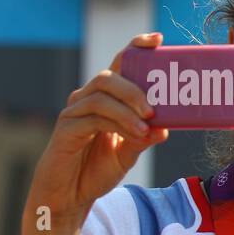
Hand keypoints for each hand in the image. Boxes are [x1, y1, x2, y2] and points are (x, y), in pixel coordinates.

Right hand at [27, 32, 168, 227]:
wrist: (71, 194)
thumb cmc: (97, 169)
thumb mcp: (129, 152)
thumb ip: (145, 137)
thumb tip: (166, 126)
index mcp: (106, 99)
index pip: (120, 65)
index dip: (136, 48)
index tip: (157, 40)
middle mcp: (88, 99)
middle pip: (110, 77)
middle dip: (135, 88)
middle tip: (155, 107)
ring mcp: (75, 112)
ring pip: (101, 95)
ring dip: (128, 109)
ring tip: (145, 125)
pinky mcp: (67, 128)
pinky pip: (92, 117)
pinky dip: (116, 123)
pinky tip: (132, 135)